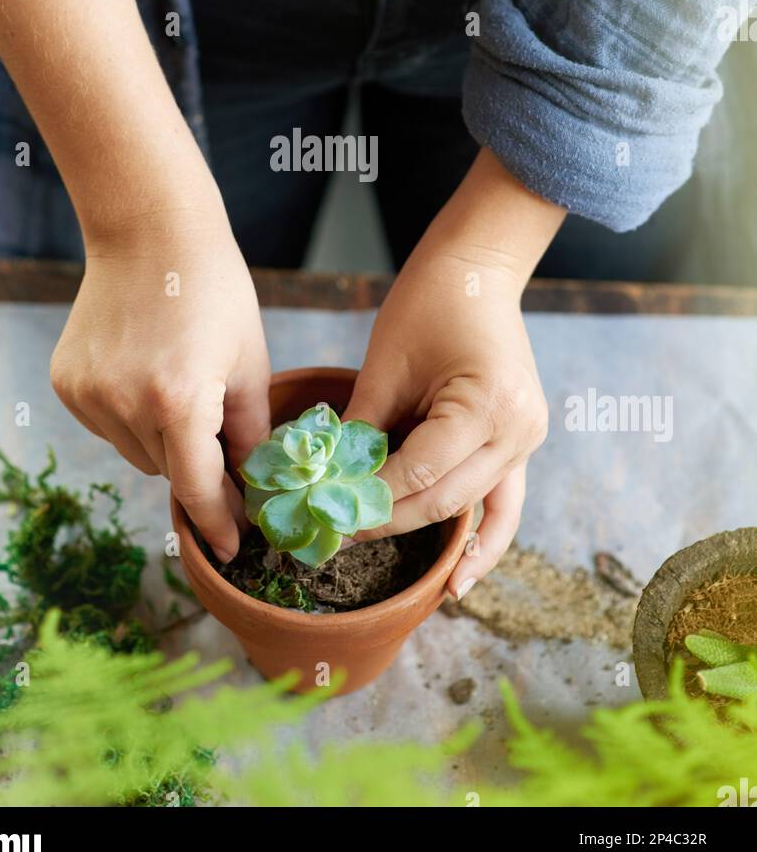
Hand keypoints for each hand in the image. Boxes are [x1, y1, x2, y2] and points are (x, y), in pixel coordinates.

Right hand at [50, 197, 270, 563]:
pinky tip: (143, 371)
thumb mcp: (249, 363)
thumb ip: (250, 434)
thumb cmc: (215, 291)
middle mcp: (125, 404)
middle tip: (216, 421)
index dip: (219, 523)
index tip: (235, 550)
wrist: (150, 232)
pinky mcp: (66, 383)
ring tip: (178, 381)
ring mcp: (88, 395)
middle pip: (168, 470)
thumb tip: (250, 487)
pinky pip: (106, 426)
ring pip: (136, 452)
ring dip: (161, 439)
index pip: (198, 489)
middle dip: (197, 461)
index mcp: (179, 401)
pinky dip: (129, 415)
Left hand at [342, 149, 563, 597]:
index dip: (369, 499)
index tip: (324, 513)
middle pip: (444, 498)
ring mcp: (527, 439)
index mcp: (487, 405)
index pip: (418, 473)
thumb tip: (323, 483)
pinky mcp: (522, 442)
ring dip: (430, 537)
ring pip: (472, 507)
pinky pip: (504, 504)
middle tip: (336, 536)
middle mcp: (517, 430)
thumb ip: (360, 429)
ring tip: (396, 579)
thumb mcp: (384, 365)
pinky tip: (460, 579)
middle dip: (388, 521)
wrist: (478, 272)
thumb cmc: (427, 304)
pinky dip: (484, 541)